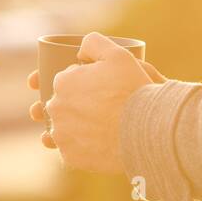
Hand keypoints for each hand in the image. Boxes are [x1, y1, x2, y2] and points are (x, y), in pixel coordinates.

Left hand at [27, 35, 164, 158]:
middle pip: (62, 104)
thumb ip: (94, 43)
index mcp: (63, 82)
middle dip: (74, 103)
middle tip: (98, 107)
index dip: (81, 81)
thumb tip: (79, 50)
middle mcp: (55, 109)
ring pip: (63, 128)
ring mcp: (61, 135)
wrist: (145, 130)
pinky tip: (95, 144)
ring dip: (73, 126)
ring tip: (95, 127)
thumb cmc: (133, 90)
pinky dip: (81, 148)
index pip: (66, 80)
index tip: (96, 86)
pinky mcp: (70, 157)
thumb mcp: (118, 54)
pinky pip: (71, 151)